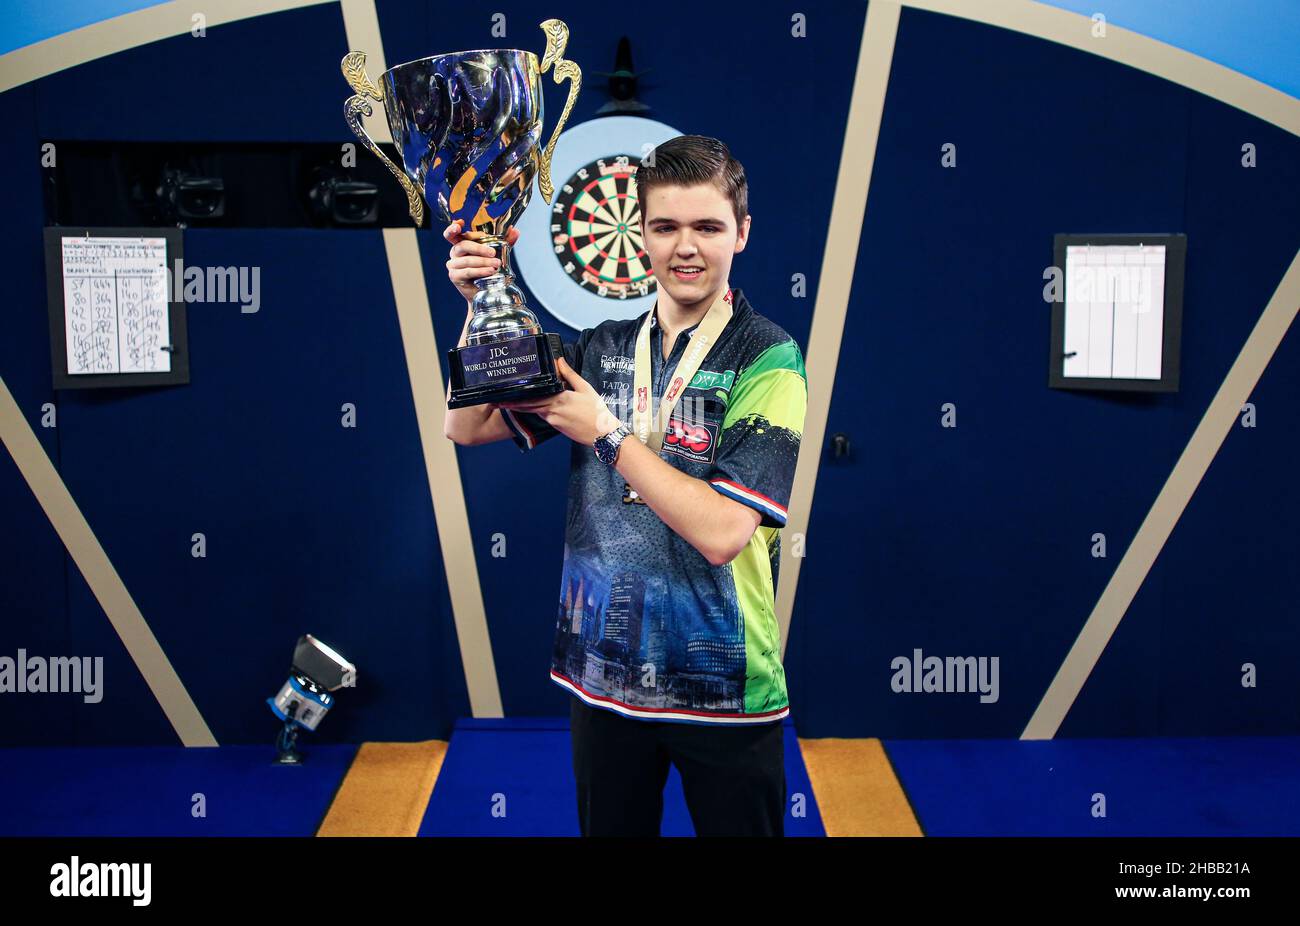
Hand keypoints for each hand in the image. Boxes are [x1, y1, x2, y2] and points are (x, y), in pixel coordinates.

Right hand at [444, 219, 519, 303]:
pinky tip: (490, 271)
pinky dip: (480, 271)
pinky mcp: (455, 277)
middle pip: (463, 245)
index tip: (460, 224)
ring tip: (496, 263)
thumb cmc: (488, 267)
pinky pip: (468, 272)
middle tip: (493, 252)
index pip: (452, 233)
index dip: (453, 228)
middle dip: (479, 248)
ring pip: (467, 260)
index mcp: (461, 243)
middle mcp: (455, 252)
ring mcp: (453, 265)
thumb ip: (504, 241)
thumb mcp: (497, 252)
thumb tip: (515, 231)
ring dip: (483, 262)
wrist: (485, 289)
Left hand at [498, 357, 621, 445]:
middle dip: (512, 404)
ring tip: (506, 404)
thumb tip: (559, 360)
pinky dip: (534, 412)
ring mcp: (553, 420)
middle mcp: (552, 410)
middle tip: (497, 401)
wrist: (603, 434)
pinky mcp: (556, 427)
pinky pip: (542, 417)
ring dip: (521, 408)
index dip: (519, 395)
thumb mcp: (585, 388)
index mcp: (559, 399)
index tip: (507, 392)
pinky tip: (527, 408)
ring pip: (534, 412)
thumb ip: (570, 374)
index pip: (534, 395)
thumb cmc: (596, 411)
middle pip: (528, 406)